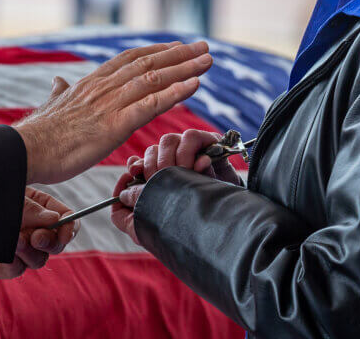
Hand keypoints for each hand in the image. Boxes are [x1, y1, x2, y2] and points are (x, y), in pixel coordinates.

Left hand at [0, 188, 75, 278]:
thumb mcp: (7, 194)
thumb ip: (29, 208)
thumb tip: (54, 219)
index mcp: (38, 207)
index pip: (66, 219)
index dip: (69, 226)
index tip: (63, 229)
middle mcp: (30, 228)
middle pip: (56, 243)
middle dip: (50, 242)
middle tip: (36, 236)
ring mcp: (16, 248)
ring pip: (38, 259)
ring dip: (30, 252)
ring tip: (15, 241)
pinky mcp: (0, 264)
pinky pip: (16, 270)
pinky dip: (14, 263)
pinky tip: (5, 253)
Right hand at [14, 41, 211, 184]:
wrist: (27, 149)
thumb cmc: (38, 134)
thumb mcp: (51, 106)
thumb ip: (59, 93)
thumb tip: (57, 82)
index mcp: (90, 83)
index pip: (128, 59)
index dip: (155, 51)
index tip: (176, 46)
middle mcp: (103, 87)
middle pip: (148, 63)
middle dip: (178, 54)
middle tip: (203, 47)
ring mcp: (110, 104)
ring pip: (154, 79)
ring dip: (184, 68)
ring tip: (207, 61)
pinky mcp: (114, 124)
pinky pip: (151, 104)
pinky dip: (175, 93)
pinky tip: (194, 86)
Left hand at [109, 130, 243, 243]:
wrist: (235, 222)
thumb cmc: (198, 222)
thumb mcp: (162, 220)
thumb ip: (138, 208)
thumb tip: (125, 188)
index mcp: (161, 179)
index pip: (139, 164)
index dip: (135, 167)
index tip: (133, 175)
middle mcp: (175, 164)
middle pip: (151, 151)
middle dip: (153, 167)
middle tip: (161, 181)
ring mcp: (191, 153)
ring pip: (168, 140)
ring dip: (171, 159)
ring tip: (182, 176)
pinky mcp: (209, 145)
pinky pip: (190, 136)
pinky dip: (189, 151)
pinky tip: (197, 167)